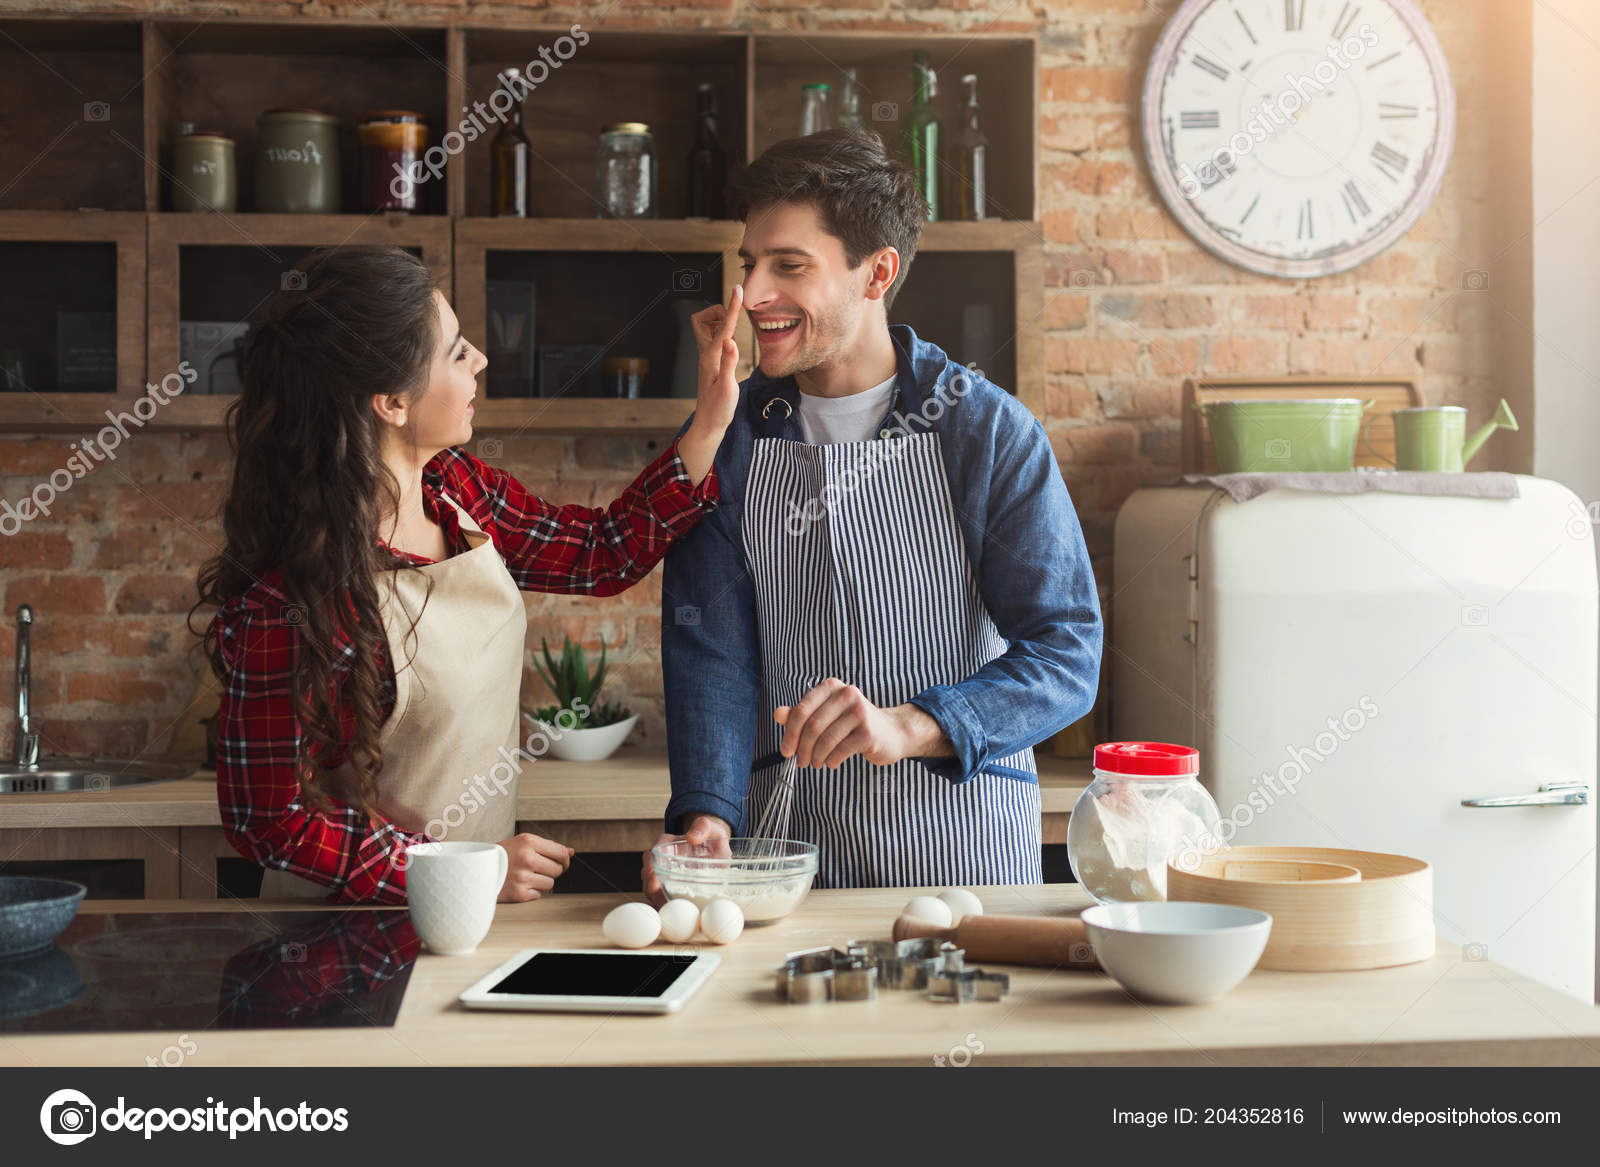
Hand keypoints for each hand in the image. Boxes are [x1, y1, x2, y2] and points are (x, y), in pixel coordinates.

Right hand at [496, 833, 574, 902]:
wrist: (476, 871)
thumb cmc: (502, 855)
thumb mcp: (522, 843)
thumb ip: (547, 846)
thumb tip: (571, 852)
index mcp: (528, 842)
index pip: (561, 853)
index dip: (565, 859)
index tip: (562, 862)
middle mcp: (526, 858)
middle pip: (558, 869)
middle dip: (552, 870)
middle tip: (538, 869)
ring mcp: (523, 877)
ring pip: (550, 883)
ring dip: (541, 881)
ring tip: (526, 876)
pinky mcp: (519, 893)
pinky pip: (539, 894)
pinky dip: (532, 891)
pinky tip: (519, 884)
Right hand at [641, 814, 731, 907]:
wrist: (717, 852)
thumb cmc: (712, 839)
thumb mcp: (712, 829)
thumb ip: (704, 827)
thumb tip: (692, 837)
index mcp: (667, 843)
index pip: (653, 852)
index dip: (651, 865)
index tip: (653, 877)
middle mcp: (662, 859)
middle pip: (648, 873)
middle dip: (650, 886)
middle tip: (658, 898)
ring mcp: (664, 875)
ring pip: (652, 887)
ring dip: (655, 898)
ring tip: (665, 908)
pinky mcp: (670, 887)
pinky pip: (662, 897)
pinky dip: (664, 904)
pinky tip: (672, 913)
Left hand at [676, 284, 742, 484]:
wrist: (709, 424)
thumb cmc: (719, 409)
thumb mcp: (728, 387)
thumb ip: (729, 362)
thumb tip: (731, 340)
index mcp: (712, 357)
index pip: (723, 327)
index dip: (732, 307)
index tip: (738, 289)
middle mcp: (706, 353)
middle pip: (702, 319)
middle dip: (716, 313)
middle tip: (731, 322)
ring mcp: (707, 357)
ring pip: (706, 328)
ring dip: (719, 324)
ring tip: (733, 337)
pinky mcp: (711, 362)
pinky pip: (714, 339)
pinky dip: (723, 335)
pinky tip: (732, 348)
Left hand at [774, 678, 951, 769]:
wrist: (892, 732)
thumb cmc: (853, 724)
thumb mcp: (827, 714)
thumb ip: (802, 714)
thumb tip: (778, 714)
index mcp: (832, 687)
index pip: (802, 710)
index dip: (790, 733)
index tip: (786, 750)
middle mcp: (846, 694)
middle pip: (812, 726)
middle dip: (802, 748)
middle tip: (800, 762)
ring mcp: (860, 712)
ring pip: (825, 740)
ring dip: (816, 757)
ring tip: (816, 763)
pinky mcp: (868, 732)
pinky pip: (840, 750)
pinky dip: (831, 760)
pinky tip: (831, 762)